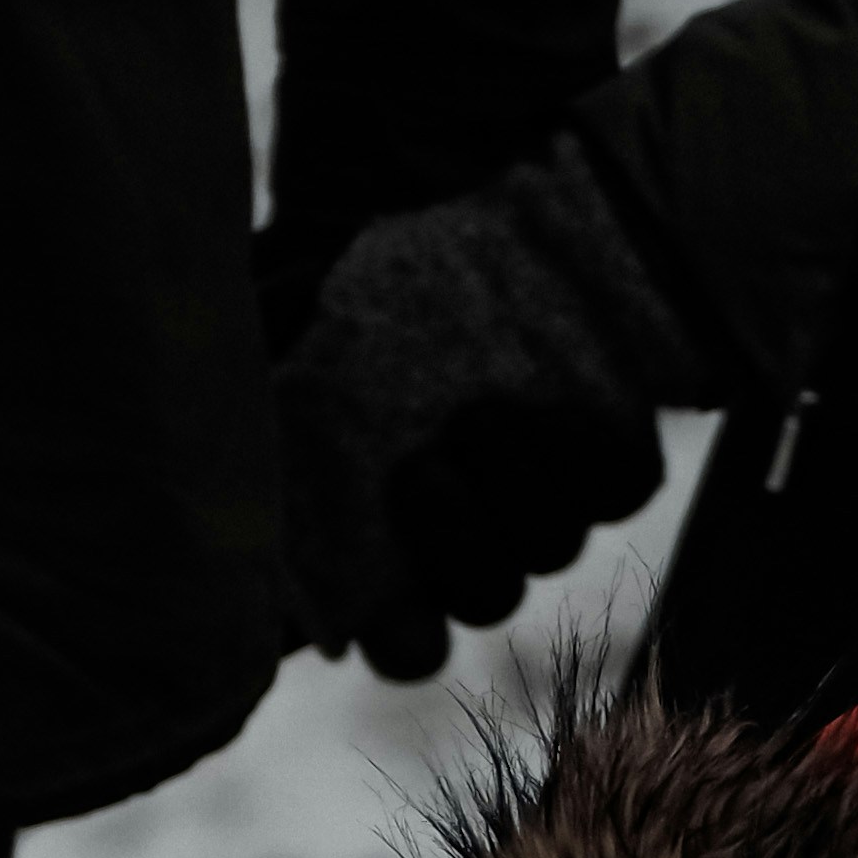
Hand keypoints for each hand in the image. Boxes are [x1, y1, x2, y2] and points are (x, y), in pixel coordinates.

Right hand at [273, 140, 712, 679]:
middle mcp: (472, 537)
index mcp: (388, 554)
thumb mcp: (248, 364)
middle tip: (417, 468)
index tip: (378, 584)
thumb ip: (245, 444)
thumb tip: (232, 500)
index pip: (412, 647)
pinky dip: (597, 451)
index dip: (405, 634)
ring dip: (522, 493)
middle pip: (489, 594)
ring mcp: (541, 492)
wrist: (407, 210)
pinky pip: (625, 479)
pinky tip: (557, 402)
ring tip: (479, 412)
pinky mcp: (603, 439)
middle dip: (457, 543)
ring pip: (552, 541)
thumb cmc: (308, 296)